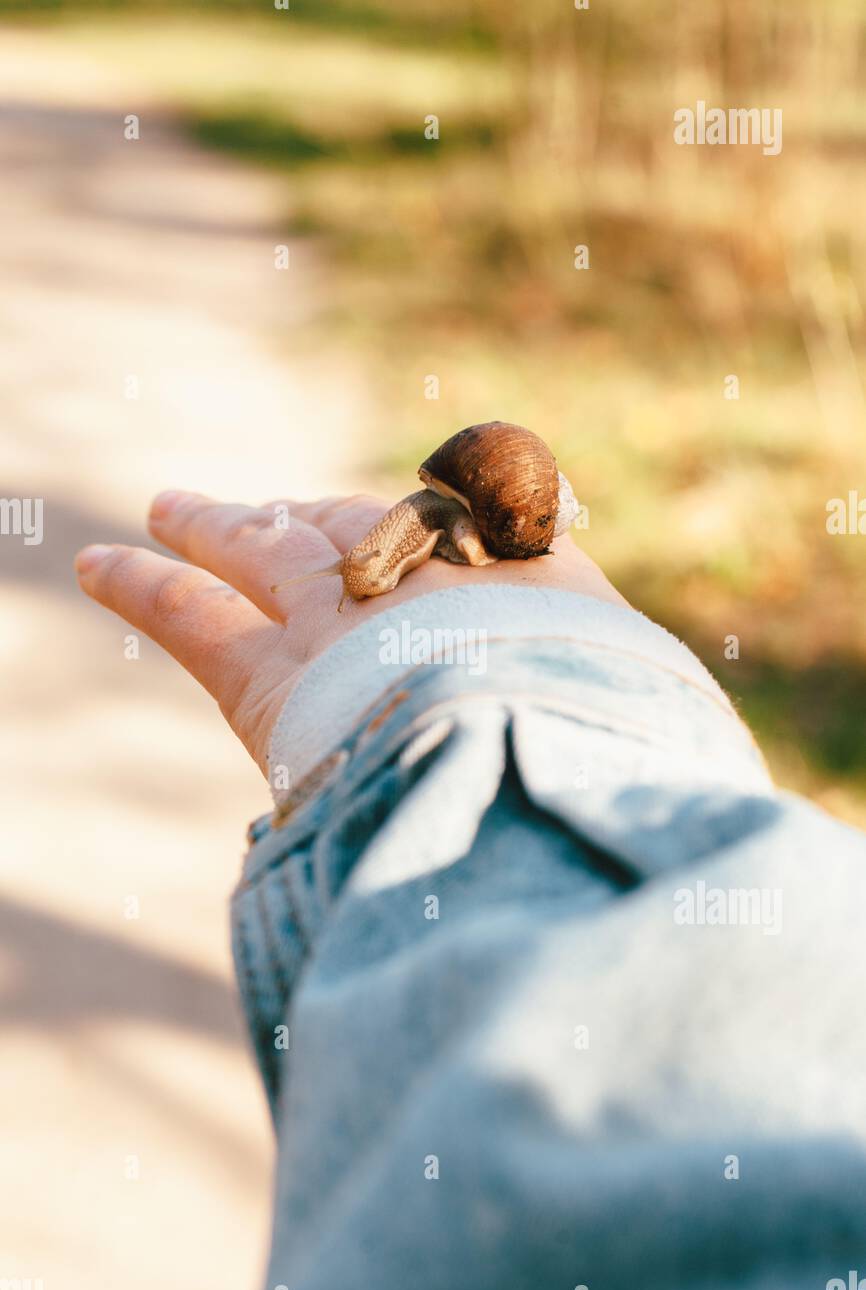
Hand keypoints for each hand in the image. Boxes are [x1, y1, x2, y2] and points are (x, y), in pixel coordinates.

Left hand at [75, 490, 626, 774]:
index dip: (431, 526)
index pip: (467, 532)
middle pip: (352, 524)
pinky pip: (189, 612)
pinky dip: (138, 584)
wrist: (547, 757)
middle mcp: (429, 576)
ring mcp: (343, 614)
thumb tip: (677, 775)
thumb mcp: (667, 735)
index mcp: (530, 582)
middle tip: (271, 507)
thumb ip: (648, 735)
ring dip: (214, 522)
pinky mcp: (269, 677)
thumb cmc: (634, 756)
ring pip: (262, 549)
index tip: (412, 515)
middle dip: (310, 515)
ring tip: (171, 505)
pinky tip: (91, 564)